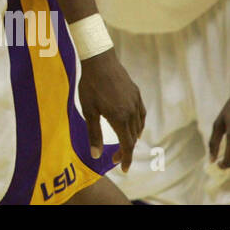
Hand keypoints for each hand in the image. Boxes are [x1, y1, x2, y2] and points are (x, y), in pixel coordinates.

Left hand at [78, 49, 145, 171]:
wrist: (99, 60)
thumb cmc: (90, 85)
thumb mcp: (88, 111)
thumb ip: (94, 134)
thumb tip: (96, 155)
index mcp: (120, 118)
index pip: (127, 145)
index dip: (126, 159)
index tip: (124, 169)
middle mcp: (131, 112)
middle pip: (133, 138)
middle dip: (126, 150)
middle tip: (116, 157)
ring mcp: (136, 102)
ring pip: (139, 127)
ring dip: (132, 138)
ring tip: (124, 144)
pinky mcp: (136, 94)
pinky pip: (141, 115)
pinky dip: (138, 125)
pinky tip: (133, 126)